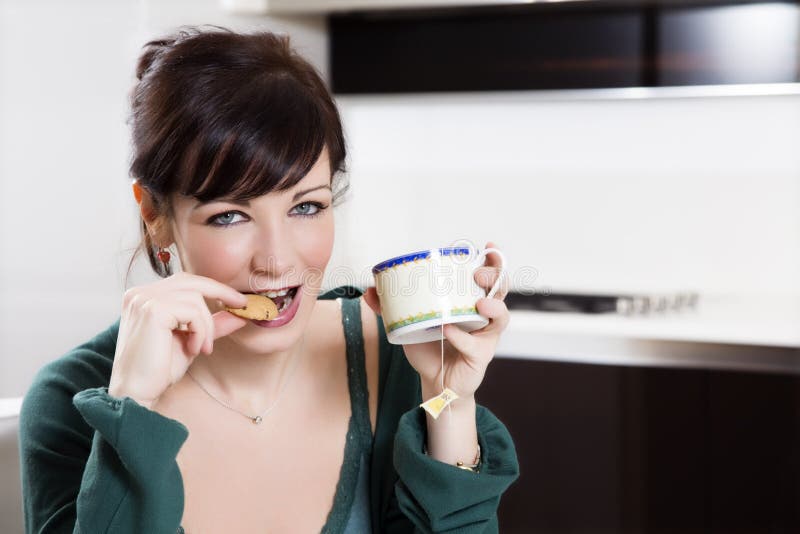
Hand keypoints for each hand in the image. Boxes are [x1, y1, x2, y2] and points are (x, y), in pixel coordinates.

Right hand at [108, 272, 248, 408]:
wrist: (137, 392)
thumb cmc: (160, 368)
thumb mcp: (192, 339)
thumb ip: (211, 323)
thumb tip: (239, 313)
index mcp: (144, 297)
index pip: (185, 281)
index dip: (214, 288)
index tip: (238, 300)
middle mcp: (140, 293)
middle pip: (191, 281)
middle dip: (221, 292)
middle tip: (242, 306)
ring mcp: (144, 300)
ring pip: (195, 299)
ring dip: (207, 326)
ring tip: (202, 348)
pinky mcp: (152, 310)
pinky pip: (192, 312)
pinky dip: (201, 331)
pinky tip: (193, 349)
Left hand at [363, 241, 509, 398]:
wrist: (434, 382)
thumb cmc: (428, 348)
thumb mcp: (409, 323)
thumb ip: (390, 307)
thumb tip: (369, 291)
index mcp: (471, 301)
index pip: (489, 275)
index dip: (494, 259)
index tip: (488, 246)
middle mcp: (484, 316)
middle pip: (501, 290)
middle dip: (494, 277)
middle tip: (477, 275)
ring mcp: (485, 337)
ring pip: (501, 317)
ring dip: (493, 307)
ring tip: (479, 304)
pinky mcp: (480, 357)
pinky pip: (474, 345)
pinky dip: (460, 337)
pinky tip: (447, 330)